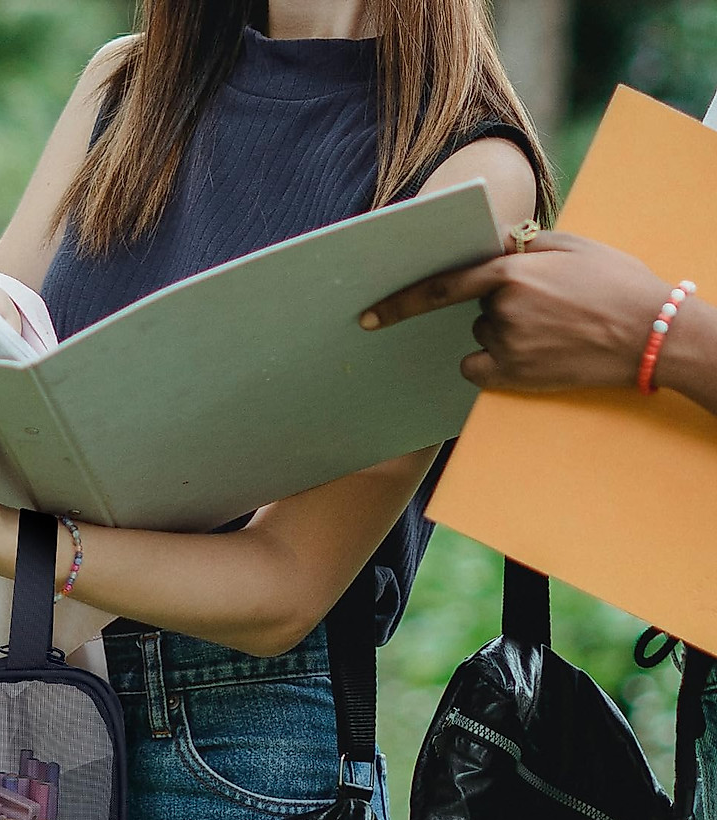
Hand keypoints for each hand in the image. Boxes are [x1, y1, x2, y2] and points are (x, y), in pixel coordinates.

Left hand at [359, 232, 669, 391]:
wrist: (651, 334)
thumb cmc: (614, 284)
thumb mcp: (570, 245)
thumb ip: (522, 244)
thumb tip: (488, 247)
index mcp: (512, 270)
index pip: (440, 285)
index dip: (398, 302)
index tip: (368, 314)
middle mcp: (502, 308)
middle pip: (472, 308)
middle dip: (496, 304)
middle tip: (545, 306)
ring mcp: (507, 345)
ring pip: (480, 335)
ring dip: (501, 332)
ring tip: (551, 329)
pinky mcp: (514, 376)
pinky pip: (477, 368)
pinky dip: (490, 363)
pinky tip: (526, 356)